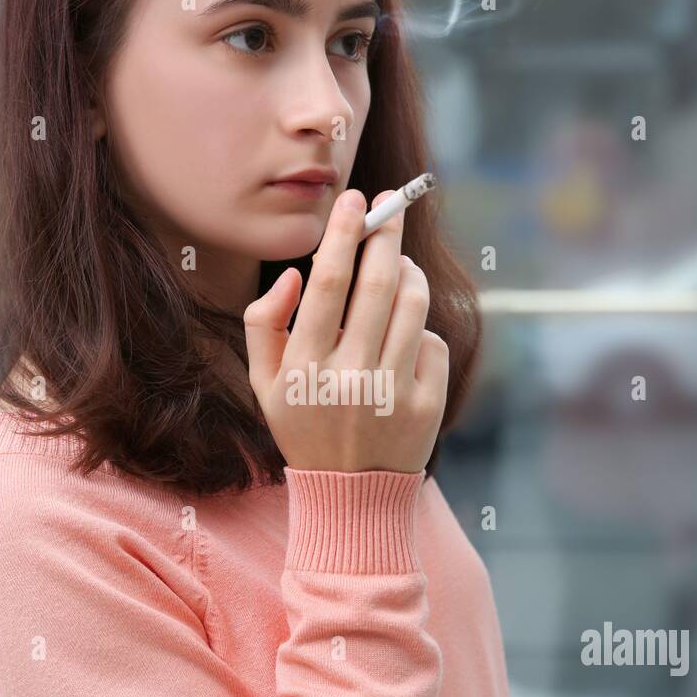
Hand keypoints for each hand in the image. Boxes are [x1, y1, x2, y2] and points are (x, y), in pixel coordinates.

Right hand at [243, 189, 448, 472]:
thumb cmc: (304, 426)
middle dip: (387, 233)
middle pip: (378, 283)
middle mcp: (350, 377)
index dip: (345, 233)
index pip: (329, 282)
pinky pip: (432, 342)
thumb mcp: (265, 383)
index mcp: (305, 366)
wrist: (351, 496)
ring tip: (399, 267)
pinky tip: (403, 337)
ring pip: (413, 306)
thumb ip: (264, 323)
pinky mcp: (427, 406)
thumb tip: (294, 275)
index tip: (356, 199)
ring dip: (409, 273)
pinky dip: (420, 329)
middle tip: (392, 205)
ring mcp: (392, 392)